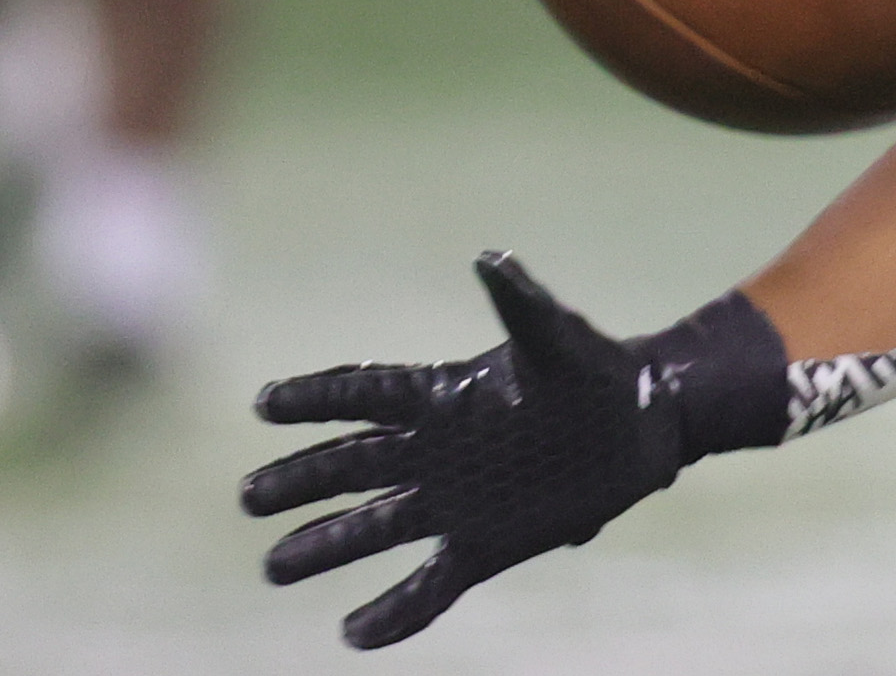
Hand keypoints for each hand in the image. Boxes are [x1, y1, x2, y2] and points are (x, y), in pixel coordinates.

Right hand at [243, 254, 690, 649]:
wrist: (647, 426)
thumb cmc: (598, 373)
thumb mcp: (559, 340)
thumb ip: (521, 306)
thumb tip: (489, 259)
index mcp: (445, 397)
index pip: (366, 396)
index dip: (315, 399)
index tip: (264, 404)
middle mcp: (436, 453)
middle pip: (352, 466)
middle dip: (300, 481)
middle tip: (249, 497)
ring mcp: (455, 502)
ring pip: (374, 527)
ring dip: (324, 546)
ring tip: (274, 567)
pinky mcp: (484, 546)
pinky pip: (428, 585)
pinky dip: (394, 612)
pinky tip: (355, 635)